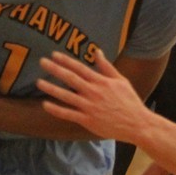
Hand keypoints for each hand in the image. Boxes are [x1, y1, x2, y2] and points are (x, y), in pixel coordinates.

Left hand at [36, 51, 154, 142]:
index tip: (54, 55)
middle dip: (54, 69)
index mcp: (101, 81)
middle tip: (41, 62)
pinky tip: (45, 104)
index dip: (65, 61)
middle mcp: (93, 92)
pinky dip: (56, 109)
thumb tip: (97, 51)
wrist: (136, 123)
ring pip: (66, 96)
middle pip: (70, 78)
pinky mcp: (87, 120)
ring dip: (51, 88)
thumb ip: (106, 66)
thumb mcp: (121, 80)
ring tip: (38, 82)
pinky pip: (68, 114)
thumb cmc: (129, 101)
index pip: (79, 67)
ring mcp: (89, 107)